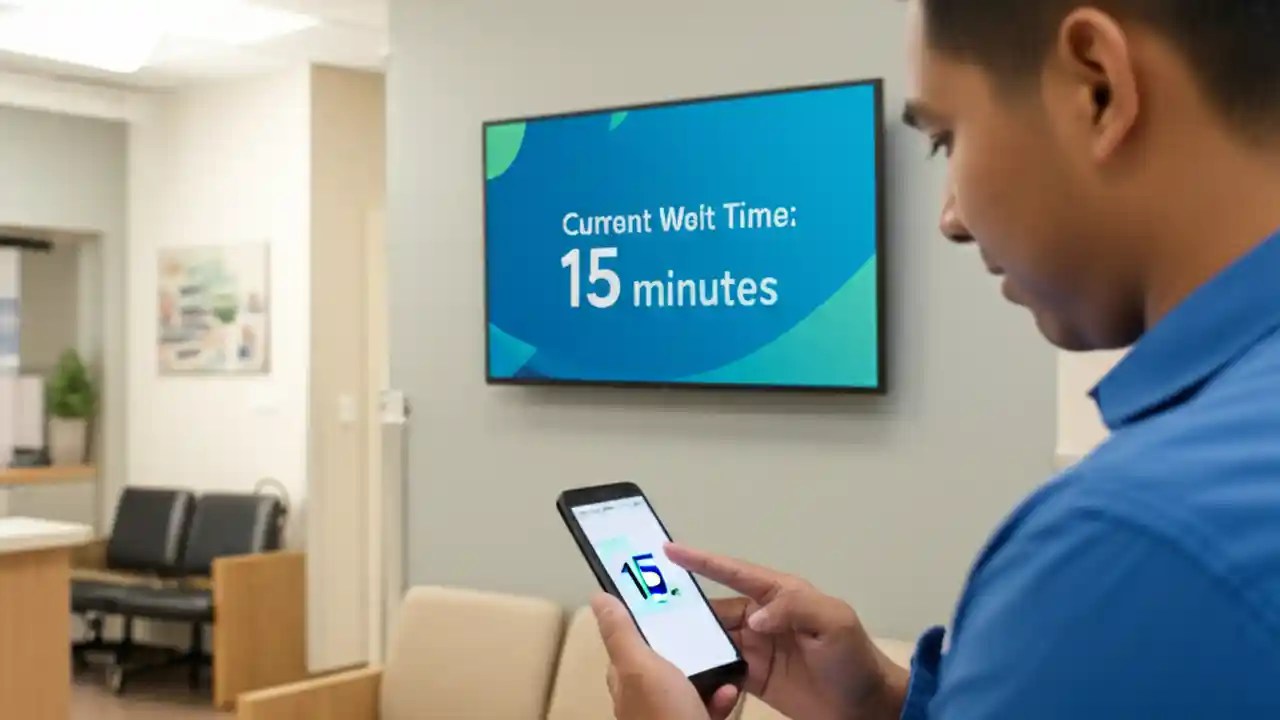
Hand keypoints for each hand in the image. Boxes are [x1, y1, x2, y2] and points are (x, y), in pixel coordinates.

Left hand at [592, 593, 739, 719]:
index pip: (629, 642)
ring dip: (711, 670)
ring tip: (725, 662)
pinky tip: (728, 693)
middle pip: (665, 660)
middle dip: (689, 646)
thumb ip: (621, 632)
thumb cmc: (664, 714)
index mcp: (626, 679)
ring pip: (692, 682)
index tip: (665, 601)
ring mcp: (670, 714)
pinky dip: (721, 697)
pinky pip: (710, 706)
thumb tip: (598, 597)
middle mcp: (645, 697)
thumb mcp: (639, 666)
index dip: (644, 621)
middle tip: (706, 631)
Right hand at [667, 544, 908, 719]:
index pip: (734, 572)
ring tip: (657, 641)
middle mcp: (762, 617)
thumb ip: (795, 609)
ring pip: (713, 640)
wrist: (866, 706)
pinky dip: (702, 669)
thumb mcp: (832, 621)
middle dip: (684, 608)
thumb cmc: (852, 657)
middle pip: (715, 610)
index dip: (702, 561)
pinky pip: (721, 669)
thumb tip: (754, 619)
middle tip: (648, 609)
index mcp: (779, 595)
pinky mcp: (754, 678)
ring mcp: (756, 649)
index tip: (669, 551)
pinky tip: (681, 671)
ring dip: (689, 641)